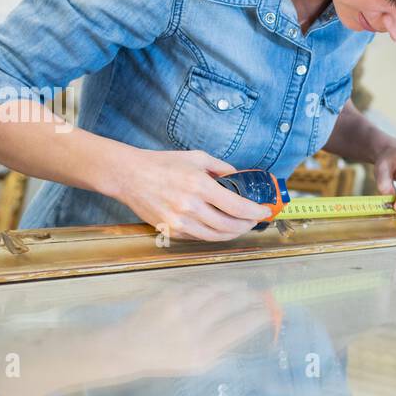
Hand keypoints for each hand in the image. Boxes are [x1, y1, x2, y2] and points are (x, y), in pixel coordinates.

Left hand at [112, 282, 275, 375]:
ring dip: (234, 288)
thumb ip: (222, 347)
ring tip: (244, 289)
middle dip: (250, 298)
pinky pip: (198, 287)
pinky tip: (221, 287)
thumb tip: (249, 325)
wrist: (129, 347)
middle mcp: (192, 331)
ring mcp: (179, 310)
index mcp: (202, 352)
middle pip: (230, 305)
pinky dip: (214, 286)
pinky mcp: (169, 296)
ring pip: (216, 291)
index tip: (269, 312)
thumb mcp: (197, 364)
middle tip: (261, 296)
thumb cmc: (168, 358)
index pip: (239, 328)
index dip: (258, 316)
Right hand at [117, 148, 273, 241]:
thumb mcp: (197, 158)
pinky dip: (214, 234)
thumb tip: (241, 177)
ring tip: (241, 226)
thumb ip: (222, 168)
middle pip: (230, 226)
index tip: (265, 211)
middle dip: (248, 225)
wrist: (129, 176)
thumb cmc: (163, 164)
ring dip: (234, 233)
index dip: (256, 212)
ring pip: (217, 236)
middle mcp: (191, 206)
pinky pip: (200, 237)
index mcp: (200, 186)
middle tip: (254, 220)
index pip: (238, 207)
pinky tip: (220, 227)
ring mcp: (180, 222)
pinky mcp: (171, 231)